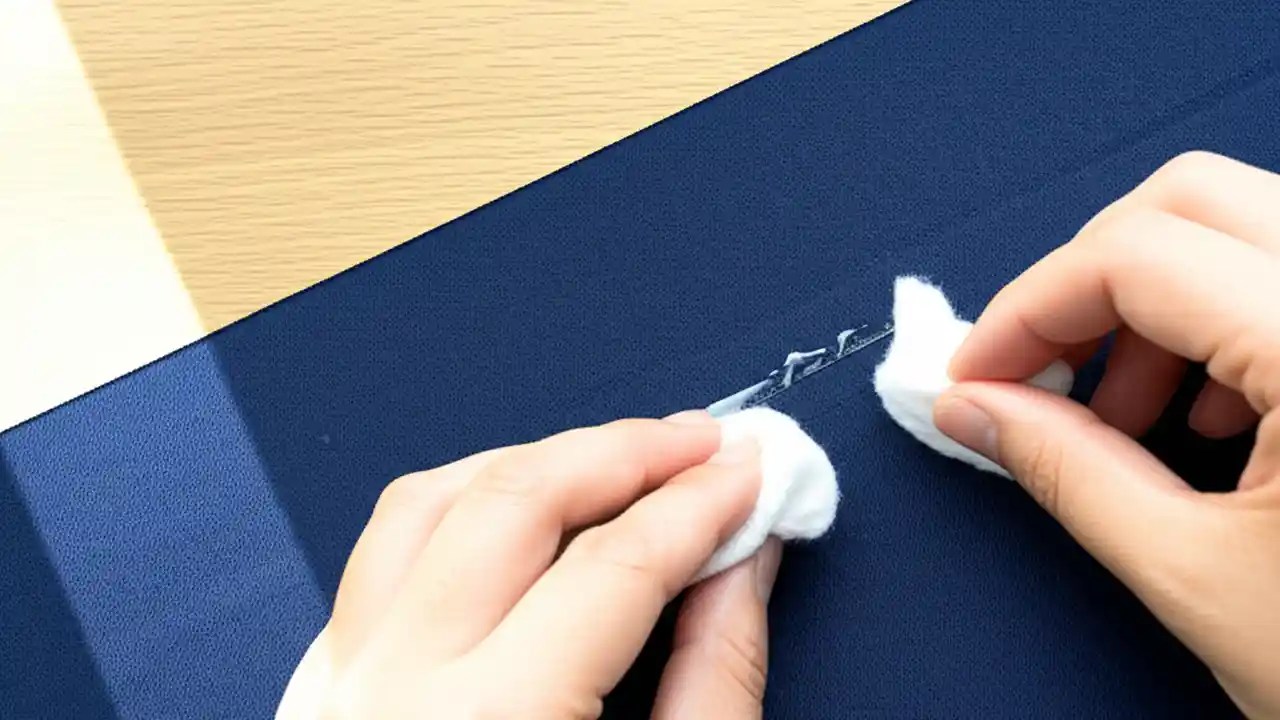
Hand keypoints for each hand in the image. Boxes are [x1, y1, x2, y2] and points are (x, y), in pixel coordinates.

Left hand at [277, 412, 782, 718]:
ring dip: (533, 460)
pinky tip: (519, 506)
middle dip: (622, 453)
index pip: (613, 567)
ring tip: (620, 458)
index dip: (698, 506)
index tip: (753, 471)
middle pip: (512, 503)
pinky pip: (384, 550)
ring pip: (426, 502)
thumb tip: (744, 560)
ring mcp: (338, 684)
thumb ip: (714, 681)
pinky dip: (461, 501)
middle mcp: (393, 691)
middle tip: (704, 440)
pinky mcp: (321, 690)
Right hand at [935, 152, 1279, 718]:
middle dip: (1087, 283)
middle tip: (1041, 376)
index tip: (975, 376)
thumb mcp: (1194, 576)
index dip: (1026, 310)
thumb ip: (1064, 469)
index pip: (1136, 257)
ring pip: (1246, 224)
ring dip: (1155, 301)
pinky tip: (1214, 416)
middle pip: (1192, 201)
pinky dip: (1222, 320)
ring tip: (1128, 416)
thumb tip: (968, 405)